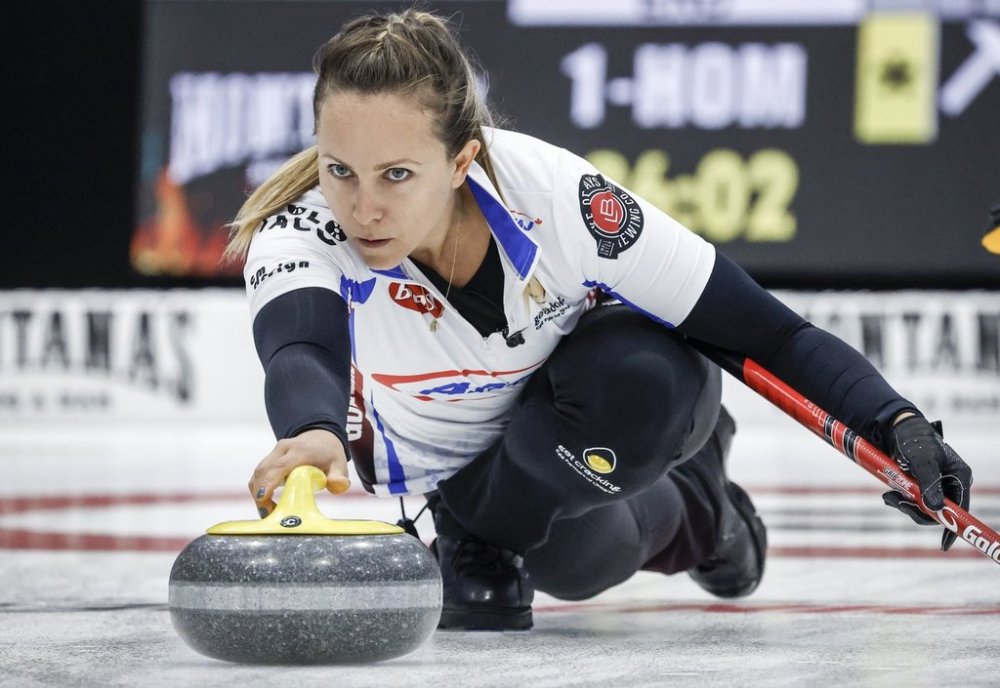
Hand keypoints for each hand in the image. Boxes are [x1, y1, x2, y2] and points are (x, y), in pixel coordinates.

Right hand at [249, 429, 350, 516]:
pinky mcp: (269, 458)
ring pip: (259, 473)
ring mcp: (275, 452)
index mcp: (301, 451)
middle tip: (268, 514)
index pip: (280, 466)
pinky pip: (259, 475)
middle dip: (261, 493)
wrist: (321, 438)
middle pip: (264, 470)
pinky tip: (268, 503)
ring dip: (258, 493)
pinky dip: (259, 490)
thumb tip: (339, 484)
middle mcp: (284, 448)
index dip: (269, 482)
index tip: (263, 498)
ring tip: (269, 512)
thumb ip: (339, 476)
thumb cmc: (330, 455)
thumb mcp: (339, 464)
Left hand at [882, 415, 972, 549]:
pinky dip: (901, 501)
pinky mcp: (921, 486)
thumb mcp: (923, 461)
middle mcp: (951, 483)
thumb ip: (929, 483)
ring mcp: (936, 485)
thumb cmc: (914, 440)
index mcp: (959, 477)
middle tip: (896, 502)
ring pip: (923, 508)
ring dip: (905, 505)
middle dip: (918, 511)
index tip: (944, 544)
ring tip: (888, 496)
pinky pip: (913, 502)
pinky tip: (888, 495)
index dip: (953, 526)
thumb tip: (936, 508)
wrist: (896, 429)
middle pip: (939, 511)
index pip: (961, 508)